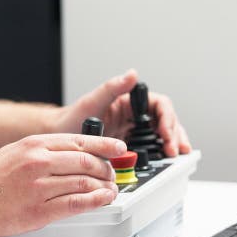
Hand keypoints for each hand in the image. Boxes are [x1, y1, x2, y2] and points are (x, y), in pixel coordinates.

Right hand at [0, 134, 124, 236]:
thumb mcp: (12, 153)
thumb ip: (39, 150)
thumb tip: (68, 152)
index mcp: (32, 145)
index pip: (78, 140)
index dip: (103, 144)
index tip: (117, 148)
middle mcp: (37, 162)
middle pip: (86, 161)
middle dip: (106, 168)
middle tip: (112, 173)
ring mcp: (39, 186)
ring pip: (84, 182)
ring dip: (104, 186)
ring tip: (110, 189)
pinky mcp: (39, 210)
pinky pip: (76, 203)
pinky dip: (95, 201)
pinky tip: (103, 200)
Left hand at [53, 70, 191, 156]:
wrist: (60, 135)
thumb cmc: (72, 116)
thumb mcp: (92, 101)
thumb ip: (112, 87)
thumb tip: (132, 74)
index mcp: (130, 101)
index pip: (159, 105)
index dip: (167, 118)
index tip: (165, 133)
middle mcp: (134, 114)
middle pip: (165, 121)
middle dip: (174, 134)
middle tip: (174, 150)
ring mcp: (132, 130)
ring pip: (161, 135)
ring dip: (171, 144)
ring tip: (176, 156)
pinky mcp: (128, 144)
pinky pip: (149, 148)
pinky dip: (159, 154)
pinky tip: (165, 162)